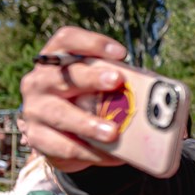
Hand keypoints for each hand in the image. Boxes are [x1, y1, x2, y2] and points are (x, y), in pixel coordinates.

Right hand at [18, 26, 129, 173]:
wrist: (61, 136)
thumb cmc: (85, 101)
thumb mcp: (96, 88)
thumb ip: (116, 84)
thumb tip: (159, 95)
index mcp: (55, 60)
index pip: (66, 40)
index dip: (92, 43)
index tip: (121, 53)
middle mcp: (39, 81)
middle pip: (63, 75)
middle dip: (91, 77)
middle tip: (117, 80)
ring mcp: (35, 109)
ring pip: (60, 114)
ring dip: (88, 123)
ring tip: (113, 132)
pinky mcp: (37, 137)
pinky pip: (65, 146)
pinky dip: (91, 152)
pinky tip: (112, 155)